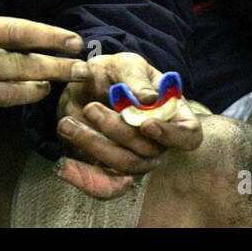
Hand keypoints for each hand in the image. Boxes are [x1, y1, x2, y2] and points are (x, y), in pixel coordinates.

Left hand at [55, 52, 201, 197]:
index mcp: (173, 116)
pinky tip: (63, 166)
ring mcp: (136, 159)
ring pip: (124, 165)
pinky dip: (84, 179)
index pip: (188, 136)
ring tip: (68, 123)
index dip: (172, 135)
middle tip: (91, 108)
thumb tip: (149, 98)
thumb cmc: (115, 73)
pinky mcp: (111, 171)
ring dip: (95, 145)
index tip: (147, 124)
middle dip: (118, 130)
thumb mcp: (125, 65)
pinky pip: (103, 185)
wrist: (85, 86)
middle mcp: (159, 143)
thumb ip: (135, 79)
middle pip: (149, 151)